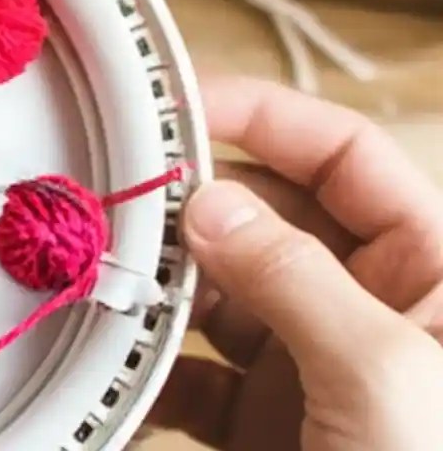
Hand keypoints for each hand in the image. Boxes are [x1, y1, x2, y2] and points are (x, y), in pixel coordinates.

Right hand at [149, 77, 442, 449]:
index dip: (264, 116)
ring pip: (220, 295)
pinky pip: (197, 374)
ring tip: (112, 287)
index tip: (178, 104)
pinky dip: (155, 370)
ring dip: (164, 290)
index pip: (342, 157)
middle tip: (121, 207)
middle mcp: (367, 308)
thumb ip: (293, 279)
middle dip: (193, 212)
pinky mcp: (267, 424)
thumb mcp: (382, 377)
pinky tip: (124, 370)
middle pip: (264, 220)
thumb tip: (208, 204)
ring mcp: (311, 367)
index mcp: (429, 273)